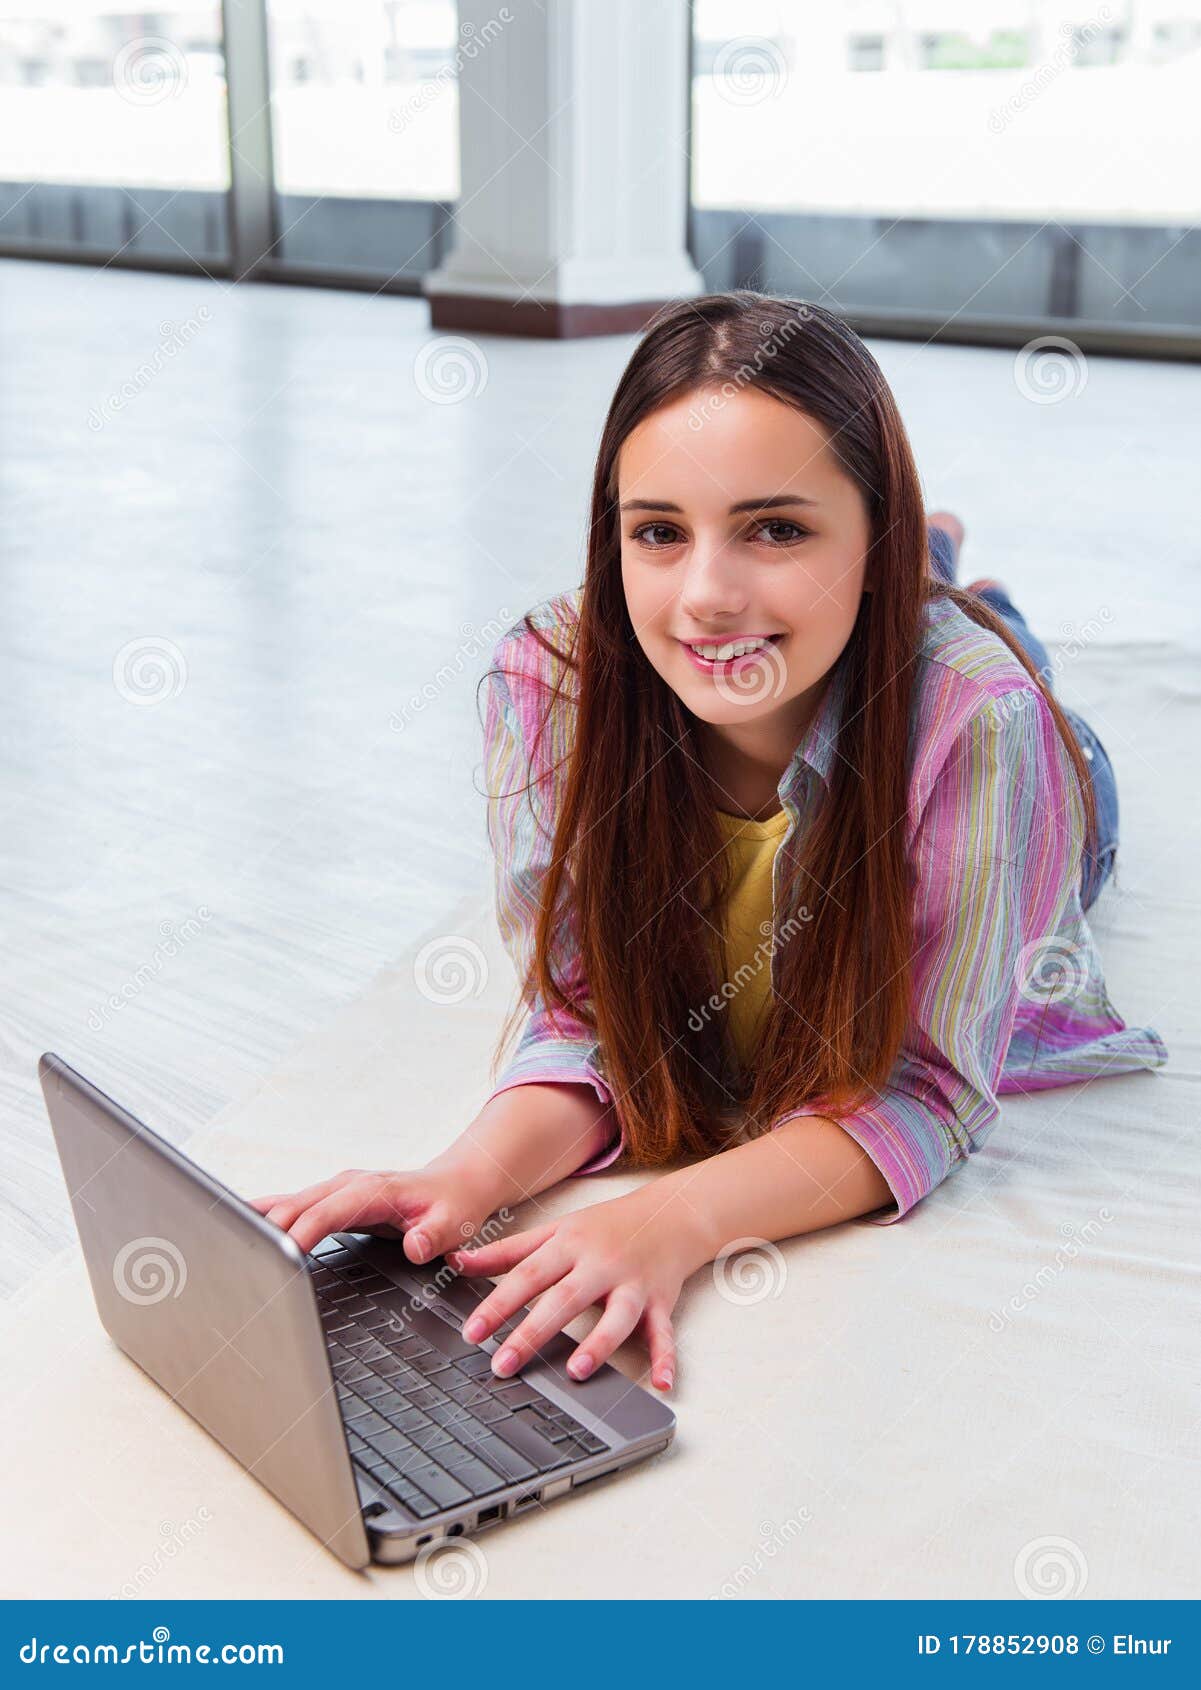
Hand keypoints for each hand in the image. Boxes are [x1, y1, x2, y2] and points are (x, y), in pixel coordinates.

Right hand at [246, 1161, 500, 1262]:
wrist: (459, 1184)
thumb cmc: (455, 1205)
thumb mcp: (455, 1223)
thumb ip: (436, 1235)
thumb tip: (415, 1245)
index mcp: (374, 1190)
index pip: (329, 1210)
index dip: (304, 1230)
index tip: (282, 1254)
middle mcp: (349, 1185)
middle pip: (298, 1205)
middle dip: (267, 1229)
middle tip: (236, 1259)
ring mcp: (337, 1190)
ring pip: (287, 1203)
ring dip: (257, 1221)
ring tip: (219, 1241)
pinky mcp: (331, 1200)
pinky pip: (291, 1205)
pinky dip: (264, 1216)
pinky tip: (237, 1227)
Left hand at [445, 1187, 708, 1393]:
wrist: (669, 1214)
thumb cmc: (605, 1227)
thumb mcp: (554, 1231)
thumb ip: (507, 1251)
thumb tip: (458, 1260)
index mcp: (570, 1245)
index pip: (527, 1275)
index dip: (498, 1304)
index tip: (472, 1333)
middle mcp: (601, 1264)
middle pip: (565, 1299)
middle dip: (533, 1333)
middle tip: (503, 1364)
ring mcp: (633, 1284)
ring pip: (618, 1315)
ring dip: (598, 1343)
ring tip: (576, 1370)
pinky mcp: (661, 1302)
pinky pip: (664, 1333)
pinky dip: (666, 1358)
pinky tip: (662, 1383)